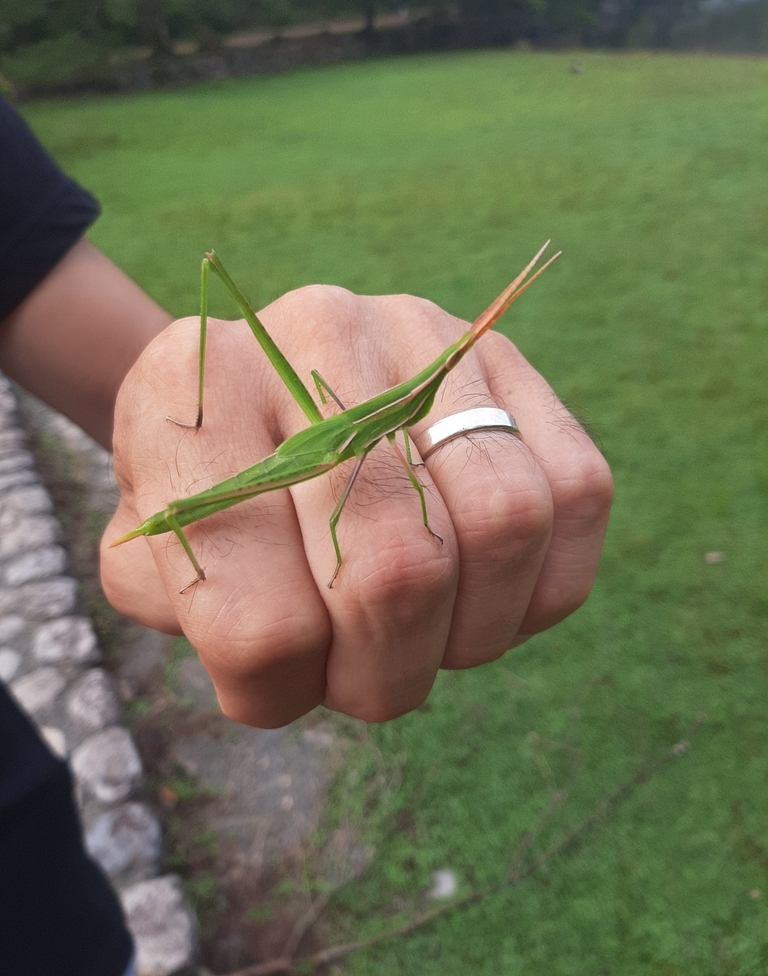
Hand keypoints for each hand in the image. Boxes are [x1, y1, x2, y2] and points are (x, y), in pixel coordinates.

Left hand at [101, 285, 612, 726]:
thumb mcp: (158, 543)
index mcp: (194, 387)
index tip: (270, 679)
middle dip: (386, 673)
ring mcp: (427, 337)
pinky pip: (575, 495)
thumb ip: (179, 606)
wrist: (265, 380)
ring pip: (505, 528)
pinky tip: (479, 592)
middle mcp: (319, 333)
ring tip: (422, 636)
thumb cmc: (212, 484)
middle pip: (395, 569)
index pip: (251, 613)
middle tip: (364, 680)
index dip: (272, 686)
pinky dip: (538, 585)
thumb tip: (278, 653)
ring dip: (469, 634)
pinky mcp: (509, 362)